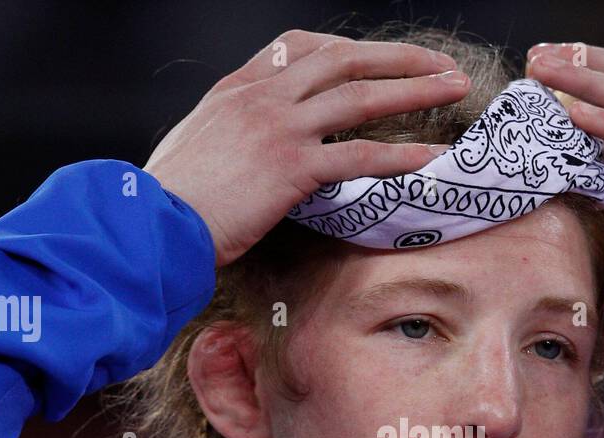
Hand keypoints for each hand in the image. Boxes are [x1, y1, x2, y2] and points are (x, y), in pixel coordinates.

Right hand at [145, 30, 469, 266]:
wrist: (150, 223)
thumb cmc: (166, 202)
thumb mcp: (193, 150)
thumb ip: (226, 139)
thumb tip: (242, 156)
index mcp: (235, 89)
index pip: (297, 48)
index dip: (343, 49)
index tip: (371, 57)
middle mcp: (261, 98)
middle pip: (343, 60)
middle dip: (397, 58)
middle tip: (438, 64)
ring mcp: (278, 128)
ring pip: (361, 96)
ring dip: (414, 89)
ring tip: (454, 88)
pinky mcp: (291, 167)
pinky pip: (360, 156)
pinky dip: (401, 154)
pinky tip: (431, 158)